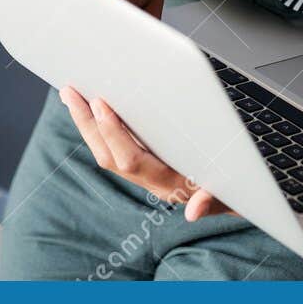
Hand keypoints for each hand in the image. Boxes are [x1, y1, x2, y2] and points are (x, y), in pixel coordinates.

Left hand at [60, 87, 234, 220]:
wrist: (234, 200)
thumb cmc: (232, 191)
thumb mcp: (228, 195)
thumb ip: (211, 201)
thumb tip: (194, 210)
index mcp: (167, 183)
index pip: (130, 159)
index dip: (113, 133)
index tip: (100, 104)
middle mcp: (151, 182)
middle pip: (108, 155)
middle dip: (88, 124)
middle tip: (69, 93)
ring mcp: (146, 176)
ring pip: (106, 153)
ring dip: (87, 125)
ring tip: (71, 96)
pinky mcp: (146, 168)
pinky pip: (114, 150)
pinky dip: (100, 129)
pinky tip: (92, 110)